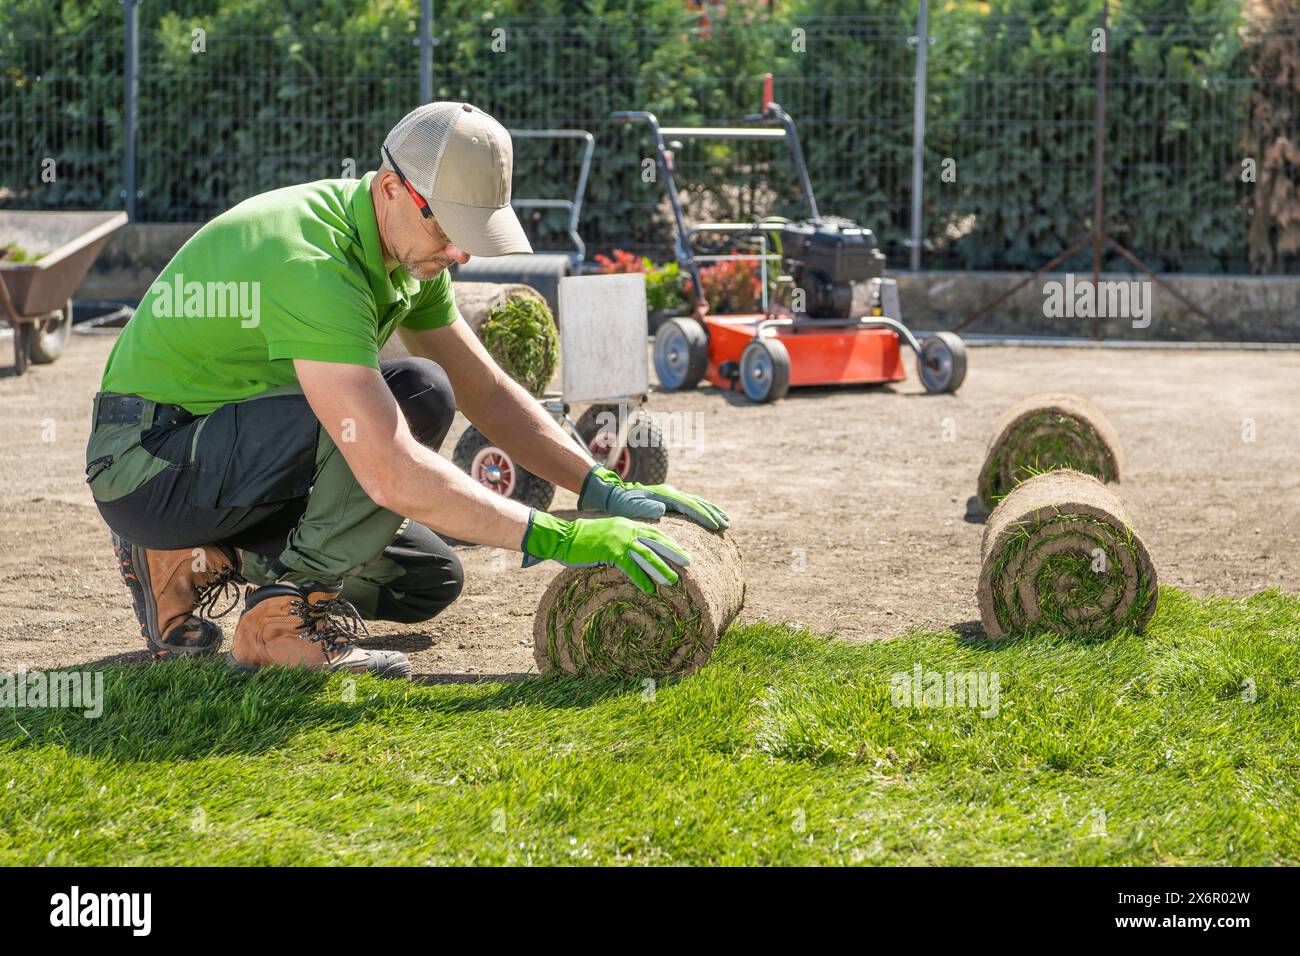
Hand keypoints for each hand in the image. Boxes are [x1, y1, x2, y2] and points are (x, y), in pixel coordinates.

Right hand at [521, 511, 690, 593]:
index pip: (654, 533)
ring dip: (661, 568)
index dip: (670, 543)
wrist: (562, 537)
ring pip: (646, 555)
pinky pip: (629, 566)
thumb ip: (622, 541)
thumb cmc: (583, 540)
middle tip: (688, 563)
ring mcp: (618, 539)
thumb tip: (635, 554)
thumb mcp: (607, 536)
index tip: (682, 552)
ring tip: (672, 581)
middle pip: (656, 541)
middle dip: (673, 553)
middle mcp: (626, 529)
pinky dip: (640, 578)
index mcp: (627, 525)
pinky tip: (648, 589)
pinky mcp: (608, 551)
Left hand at [578, 465, 729, 530]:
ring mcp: (672, 496)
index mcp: (664, 494)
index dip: (703, 516)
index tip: (715, 525)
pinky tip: (711, 518)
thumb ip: (644, 507)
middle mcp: (671, 493)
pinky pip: (692, 506)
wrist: (614, 494)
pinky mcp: (671, 501)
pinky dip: (704, 511)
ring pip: (697, 503)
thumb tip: (662, 508)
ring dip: (712, 512)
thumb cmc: (621, 503)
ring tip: (726, 522)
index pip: (688, 505)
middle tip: (727, 525)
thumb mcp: (630, 506)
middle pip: (697, 503)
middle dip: (713, 514)